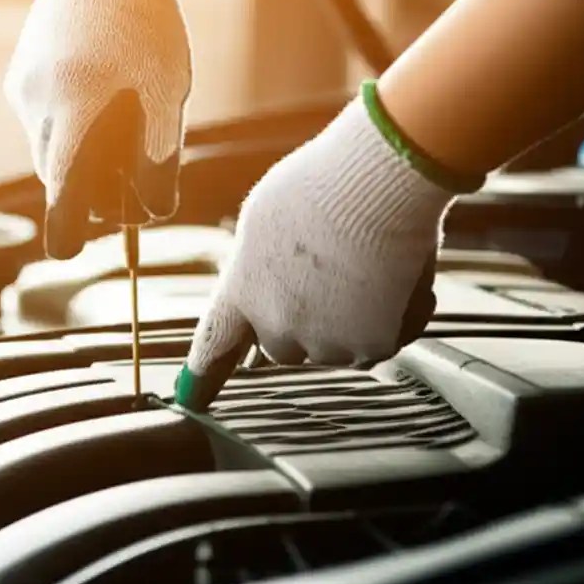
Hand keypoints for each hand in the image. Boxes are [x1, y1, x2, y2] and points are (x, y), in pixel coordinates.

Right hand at [5, 0, 191, 258]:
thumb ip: (160, 157)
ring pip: (48, 149)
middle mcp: (39, 108)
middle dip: (88, 186)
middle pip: (58, 177)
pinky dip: (66, 121)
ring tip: (115, 117)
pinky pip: (40, 119)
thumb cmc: (147, 25)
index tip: (70, 250)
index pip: (63, 195)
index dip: (67, 229)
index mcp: (78, 114)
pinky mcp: (16, 79)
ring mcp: (22, 93)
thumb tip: (152, 211)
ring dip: (77, 152)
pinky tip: (91, 88)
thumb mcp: (169, 94)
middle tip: (128, 178)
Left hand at [180, 96, 456, 409]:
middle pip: (284, 348)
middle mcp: (276, 327)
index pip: (214, 347)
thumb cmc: (323, 186)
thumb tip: (264, 282)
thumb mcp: (264, 219)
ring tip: (364, 266)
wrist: (379, 184)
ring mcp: (324, 341)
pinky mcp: (370, 346)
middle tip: (329, 276)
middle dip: (303, 322)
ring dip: (348, 320)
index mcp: (241, 293)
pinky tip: (394, 277)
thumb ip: (257, 264)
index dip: (201, 378)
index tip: (189, 399)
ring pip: (334, 347)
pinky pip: (378, 343)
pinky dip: (390, 319)